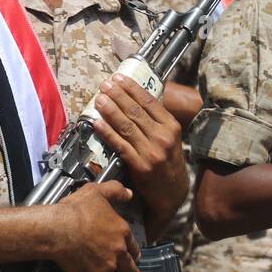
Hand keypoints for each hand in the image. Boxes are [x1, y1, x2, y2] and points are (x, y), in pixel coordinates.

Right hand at [51, 181, 142, 271]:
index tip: (135, 258)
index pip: (132, 246)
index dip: (134, 252)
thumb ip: (115, 191)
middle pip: (128, 269)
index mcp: (121, 233)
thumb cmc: (76, 209)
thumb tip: (128, 193)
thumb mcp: (99, 192)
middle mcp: (117, 253)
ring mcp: (104, 268)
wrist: (59, 229)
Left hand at [92, 74, 188, 234]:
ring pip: (127, 126)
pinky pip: (121, 146)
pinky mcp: (141, 166)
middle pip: (136, 111)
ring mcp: (152, 151)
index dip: (132, 89)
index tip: (119, 78)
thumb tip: (136, 101)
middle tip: (105, 84)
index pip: (150, 102)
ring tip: (99, 99)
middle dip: (118, 95)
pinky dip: (108, 133)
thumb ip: (157, 122)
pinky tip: (98, 123)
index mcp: (172, 127)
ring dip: (111, 110)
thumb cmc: (168, 162)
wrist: (173, 193)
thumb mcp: (170, 139)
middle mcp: (163, 137)